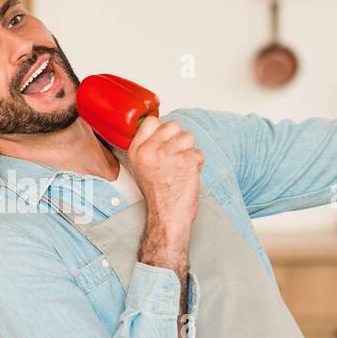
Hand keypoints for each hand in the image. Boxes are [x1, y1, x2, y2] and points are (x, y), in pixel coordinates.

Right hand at [129, 117, 202, 238]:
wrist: (167, 216)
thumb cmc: (157, 194)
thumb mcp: (141, 167)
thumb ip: (149, 146)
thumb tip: (163, 129)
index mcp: (137, 150)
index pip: (151, 121)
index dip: (162, 129)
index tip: (165, 140)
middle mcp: (151, 149)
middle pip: (173, 125)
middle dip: (178, 139)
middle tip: (175, 157)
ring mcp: (169, 154)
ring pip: (188, 136)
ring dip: (189, 151)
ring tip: (181, 168)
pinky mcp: (187, 160)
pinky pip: (198, 152)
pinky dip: (197, 164)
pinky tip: (188, 175)